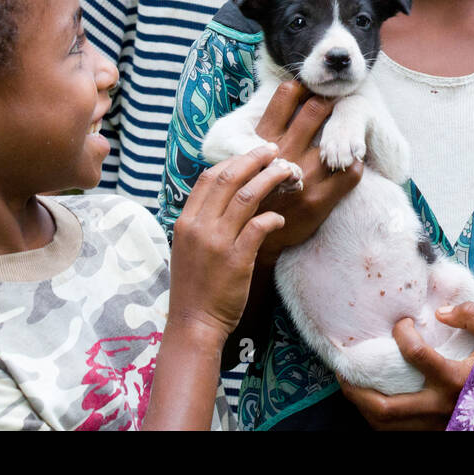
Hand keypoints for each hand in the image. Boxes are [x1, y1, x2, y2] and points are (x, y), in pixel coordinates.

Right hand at [166, 144, 291, 339]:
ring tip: (287, 172)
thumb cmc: (195, 286)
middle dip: (255, 159)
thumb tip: (227, 197)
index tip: (253, 153)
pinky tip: (280, 219)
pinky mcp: (237, 260)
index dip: (233, 160)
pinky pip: (259, 227)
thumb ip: (203, 221)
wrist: (193, 323)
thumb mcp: (189, 247)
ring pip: (247, 197)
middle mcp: (199, 227)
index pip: (208, 177)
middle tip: (275, 151)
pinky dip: (273, 218)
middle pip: (229, 179)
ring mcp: (217, 243)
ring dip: (270, 179)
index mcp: (186, 221)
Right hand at [250, 80, 363, 265]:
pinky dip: (356, 162)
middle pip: (317, 109)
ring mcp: (304, 176)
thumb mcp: (243, 159)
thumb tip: (282, 102)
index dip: (304, 87)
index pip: (286, 95)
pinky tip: (351, 162)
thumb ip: (259, 134)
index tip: (313, 90)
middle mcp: (285, 153)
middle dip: (330, 102)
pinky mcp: (321, 200)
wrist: (254, 239)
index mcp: (263, 140)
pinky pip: (352, 171)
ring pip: (338, 137)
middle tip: (337, 104)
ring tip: (350, 131)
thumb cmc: (251, 192)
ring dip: (347, 132)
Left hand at [336, 301, 473, 430]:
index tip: (400, 324)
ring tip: (351, 386)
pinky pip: (397, 432)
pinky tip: (372, 401)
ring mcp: (436, 425)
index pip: (416, 355)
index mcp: (456, 379)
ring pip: (387, 426)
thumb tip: (439, 312)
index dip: (401, 334)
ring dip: (363, 407)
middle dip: (357, 390)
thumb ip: (473, 317)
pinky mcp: (435, 432)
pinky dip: (378, 418)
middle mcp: (441, 407)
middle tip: (344, 369)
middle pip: (386, 407)